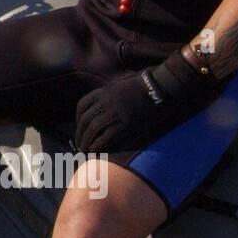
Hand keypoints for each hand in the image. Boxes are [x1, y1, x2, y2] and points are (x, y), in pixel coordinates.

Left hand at [74, 51, 221, 154]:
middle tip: (79, 145)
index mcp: (103, 92)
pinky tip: (96, 151)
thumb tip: (102, 112)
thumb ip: (108, 98)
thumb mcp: (120, 89)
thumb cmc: (143, 88)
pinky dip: (98, 145)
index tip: (80, 129)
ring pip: (93, 129)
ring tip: (85, 150)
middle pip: (85, 120)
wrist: (160, 86)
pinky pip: (106, 136)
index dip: (78, 120)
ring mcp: (115, 112)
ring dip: (86, 142)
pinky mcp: (126, 123)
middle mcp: (106, 101)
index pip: (81, 106)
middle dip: (80, 134)